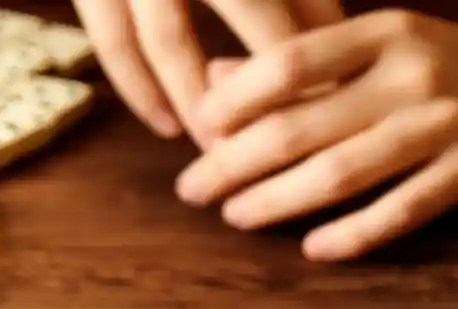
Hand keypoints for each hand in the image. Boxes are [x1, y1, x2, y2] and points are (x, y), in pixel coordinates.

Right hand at [72, 0, 343, 146]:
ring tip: (226, 146)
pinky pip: (113, 45)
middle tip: (295, 133)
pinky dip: (139, 90)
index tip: (343, 81)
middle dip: (272, 81)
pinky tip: (168, 127)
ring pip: (169, 44)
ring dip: (199, 101)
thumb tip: (335, 22)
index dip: (318, 33)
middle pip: (244, 9)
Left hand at [177, 10, 457, 260]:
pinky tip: (313, 249)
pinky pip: (401, 210)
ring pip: (342, 173)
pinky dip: (354, 235)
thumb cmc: (440, 65)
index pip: (291, 62)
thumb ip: (301, 64)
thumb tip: (215, 81)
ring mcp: (445, 123)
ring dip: (279, 201)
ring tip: (235, 216)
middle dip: (236, 162)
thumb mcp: (376, 45)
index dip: (236, 97)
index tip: (197, 126)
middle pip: (302, 125)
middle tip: (192, 188)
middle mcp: (412, 73)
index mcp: (383, 31)